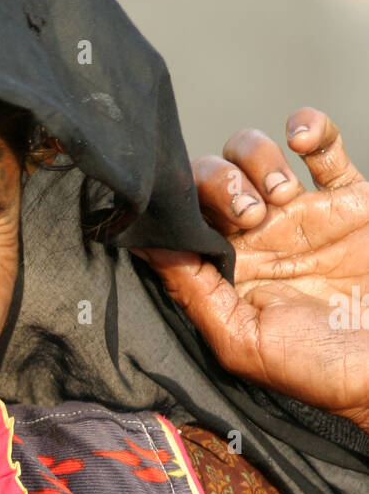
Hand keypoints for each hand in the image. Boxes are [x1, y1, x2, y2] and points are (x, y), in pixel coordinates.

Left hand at [130, 108, 368, 432]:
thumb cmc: (317, 368)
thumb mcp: (241, 341)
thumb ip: (193, 293)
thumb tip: (146, 246)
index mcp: (227, 269)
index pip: (185, 218)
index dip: (184, 206)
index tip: (204, 223)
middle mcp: (258, 236)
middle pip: (214, 176)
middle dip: (221, 182)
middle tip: (248, 214)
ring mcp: (302, 213)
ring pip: (256, 152)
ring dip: (257, 159)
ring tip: (281, 197)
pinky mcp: (349, 197)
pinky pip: (323, 143)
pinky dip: (308, 125)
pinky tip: (300, 141)